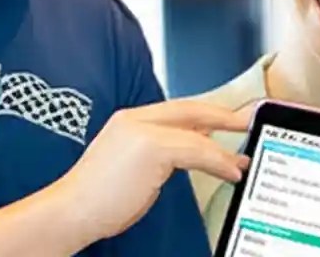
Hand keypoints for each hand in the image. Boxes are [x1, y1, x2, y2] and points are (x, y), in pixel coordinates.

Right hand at [50, 98, 252, 244]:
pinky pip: (195, 150)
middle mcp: (135, 118)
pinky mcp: (151, 147)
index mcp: (129, 120)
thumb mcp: (135, 167)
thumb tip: (195, 146)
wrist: (72, 210)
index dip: (205, 112)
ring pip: (196, 133)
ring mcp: (142, 130)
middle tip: (248, 121)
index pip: (177, 109)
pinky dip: (217, 161)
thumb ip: (162, 152)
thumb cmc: (99, 198)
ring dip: (223, 149)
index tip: (226, 119)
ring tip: (242, 160)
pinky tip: (229, 172)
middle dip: (223, 115)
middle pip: (191, 109)